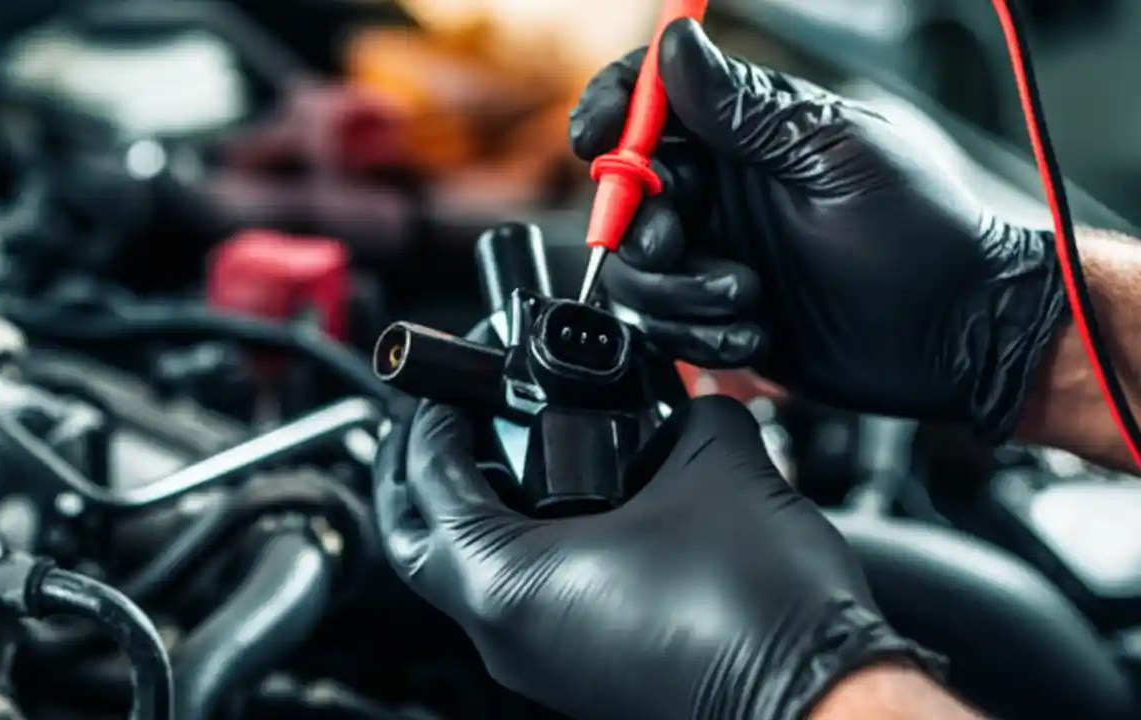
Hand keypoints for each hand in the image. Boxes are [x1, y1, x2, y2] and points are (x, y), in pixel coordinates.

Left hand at [374, 396, 941, 719]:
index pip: (429, 483)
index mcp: (508, 583)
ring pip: (465, 573)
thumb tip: (683, 400)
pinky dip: (517, 542)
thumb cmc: (762, 609)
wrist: (821, 700)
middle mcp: (506, 633)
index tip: (456, 380)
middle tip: (447, 418)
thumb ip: (684, 411)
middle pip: (419, 539)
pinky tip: (567, 501)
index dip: (433, 417)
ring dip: (472, 507)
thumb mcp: (716, 467)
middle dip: (419, 471)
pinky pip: (517, 595)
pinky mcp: (577, 668)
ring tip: (506, 447)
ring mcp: (539, 658)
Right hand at [572, 20, 1066, 439]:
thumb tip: (676, 47)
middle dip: (639, 226)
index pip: (652, 102)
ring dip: (676, 291)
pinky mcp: (718, 318)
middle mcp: (724, 192)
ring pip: (637, 269)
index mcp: (748, 136)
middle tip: (674, 243)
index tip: (597, 139)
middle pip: (627, 195)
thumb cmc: (924, 232)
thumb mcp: (835, 156)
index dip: (611, 110)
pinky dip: (699, 335)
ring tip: (744, 297)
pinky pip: (665, 326)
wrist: (959, 332)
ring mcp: (718, 255)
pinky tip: (753, 332)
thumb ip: (747, 110)